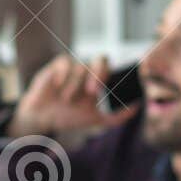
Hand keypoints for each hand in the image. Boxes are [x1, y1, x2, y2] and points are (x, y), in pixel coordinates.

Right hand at [6, 53, 138, 137]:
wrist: (43, 118)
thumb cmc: (71, 116)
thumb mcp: (96, 120)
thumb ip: (118, 116)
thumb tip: (137, 106)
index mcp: (100, 81)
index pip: (113, 69)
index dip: (116, 74)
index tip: (112, 88)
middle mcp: (88, 71)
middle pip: (101, 60)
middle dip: (99, 75)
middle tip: (92, 93)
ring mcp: (73, 67)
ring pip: (81, 67)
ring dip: (75, 86)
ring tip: (67, 100)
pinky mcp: (57, 66)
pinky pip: (65, 62)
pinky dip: (64, 76)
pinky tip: (58, 87)